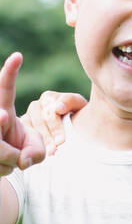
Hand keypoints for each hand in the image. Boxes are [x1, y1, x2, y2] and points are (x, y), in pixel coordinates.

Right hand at [0, 53, 44, 176]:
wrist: (4, 162)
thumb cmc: (21, 151)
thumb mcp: (37, 150)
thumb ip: (36, 153)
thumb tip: (22, 161)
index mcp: (3, 108)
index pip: (5, 88)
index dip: (9, 73)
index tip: (18, 56)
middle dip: (2, 125)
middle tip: (3, 117)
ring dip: (10, 158)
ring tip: (15, 158)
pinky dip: (5, 168)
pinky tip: (6, 165)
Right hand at [21, 90, 87, 155]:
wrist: (78, 123)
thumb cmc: (79, 114)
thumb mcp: (79, 105)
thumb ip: (70, 101)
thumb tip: (58, 107)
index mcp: (48, 98)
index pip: (48, 112)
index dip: (55, 127)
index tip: (61, 140)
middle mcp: (36, 106)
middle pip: (39, 122)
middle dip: (48, 137)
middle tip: (54, 150)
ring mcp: (28, 117)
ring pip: (29, 129)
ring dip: (38, 142)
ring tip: (48, 153)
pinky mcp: (22, 128)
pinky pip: (21, 135)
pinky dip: (29, 144)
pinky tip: (37, 153)